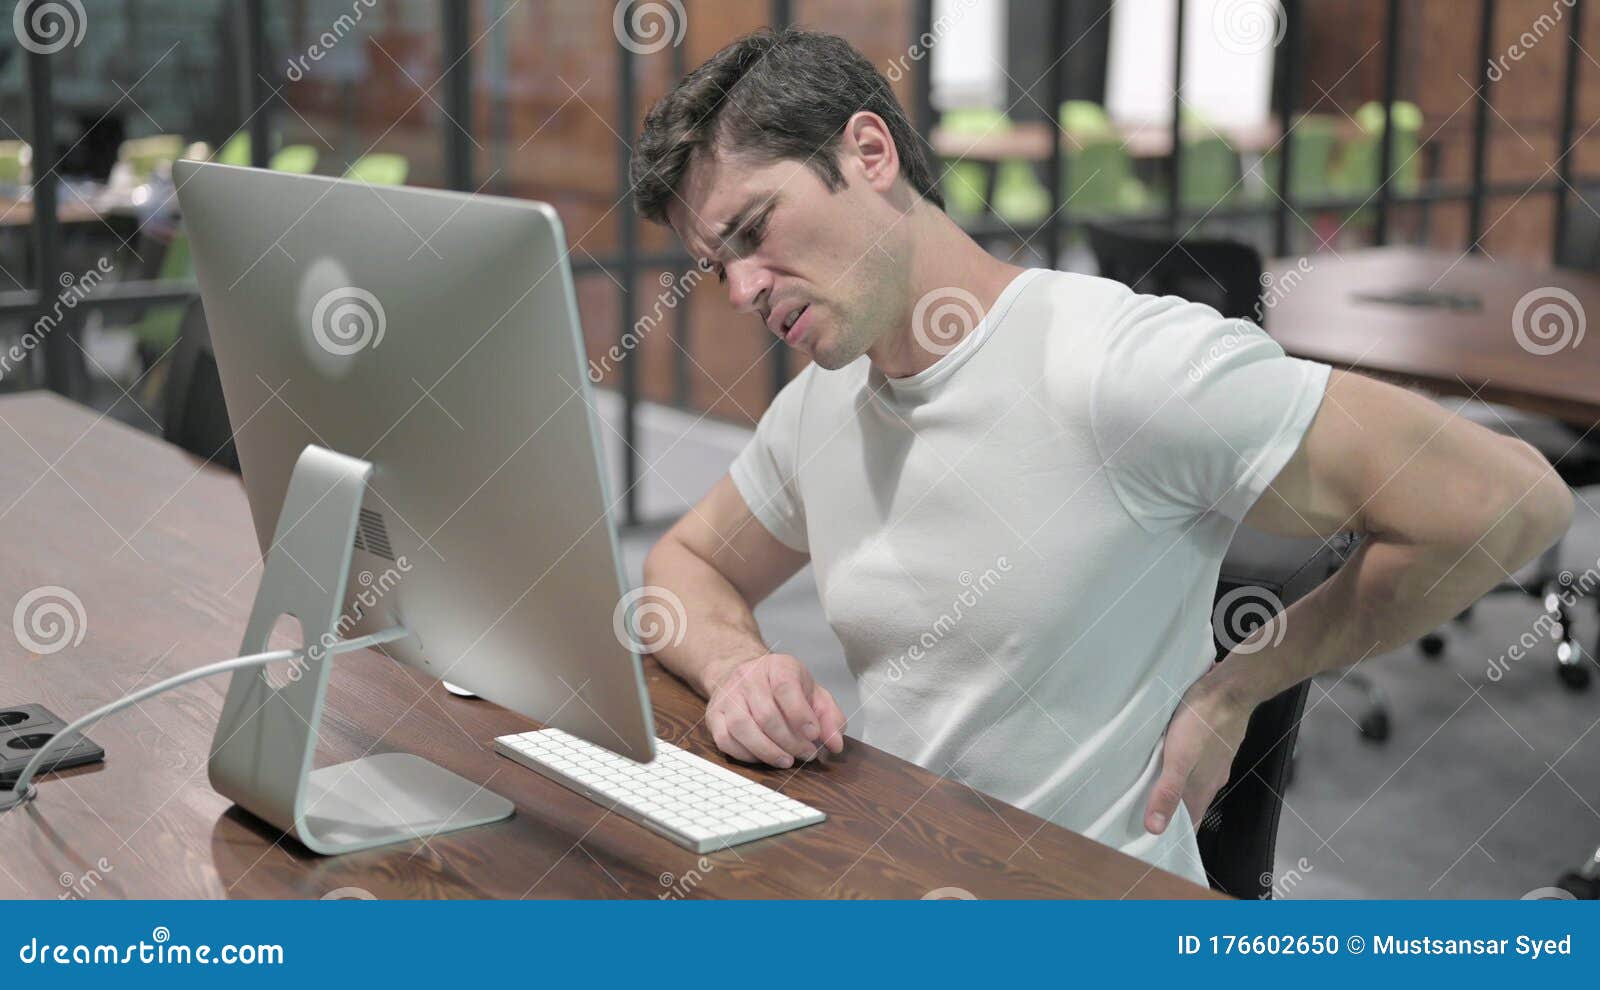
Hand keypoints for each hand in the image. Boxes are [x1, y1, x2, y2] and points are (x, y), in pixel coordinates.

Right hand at [703, 653, 845, 767]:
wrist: (744, 674)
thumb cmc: (783, 688)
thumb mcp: (813, 693)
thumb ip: (830, 717)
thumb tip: (836, 744)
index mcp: (777, 666)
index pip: (785, 688)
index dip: (800, 715)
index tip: (813, 735)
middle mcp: (748, 678)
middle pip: (766, 714)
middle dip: (790, 741)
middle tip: (806, 754)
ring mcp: (728, 697)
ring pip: (742, 728)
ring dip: (768, 751)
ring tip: (787, 761)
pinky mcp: (714, 715)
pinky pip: (726, 740)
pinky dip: (746, 755)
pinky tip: (763, 758)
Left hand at [1144, 676, 1252, 834]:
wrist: (1230, 689)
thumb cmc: (1203, 722)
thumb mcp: (1178, 759)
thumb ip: (1168, 792)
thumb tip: (1156, 829)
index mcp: (1203, 788)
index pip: (1191, 823)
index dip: (1176, 835)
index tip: (1157, 845)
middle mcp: (1211, 779)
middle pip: (1191, 805)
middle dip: (1172, 815)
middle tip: (1146, 819)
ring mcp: (1214, 761)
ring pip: (1193, 784)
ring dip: (1175, 792)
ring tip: (1152, 793)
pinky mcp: (1212, 743)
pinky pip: (1196, 765)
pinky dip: (1180, 770)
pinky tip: (1168, 761)